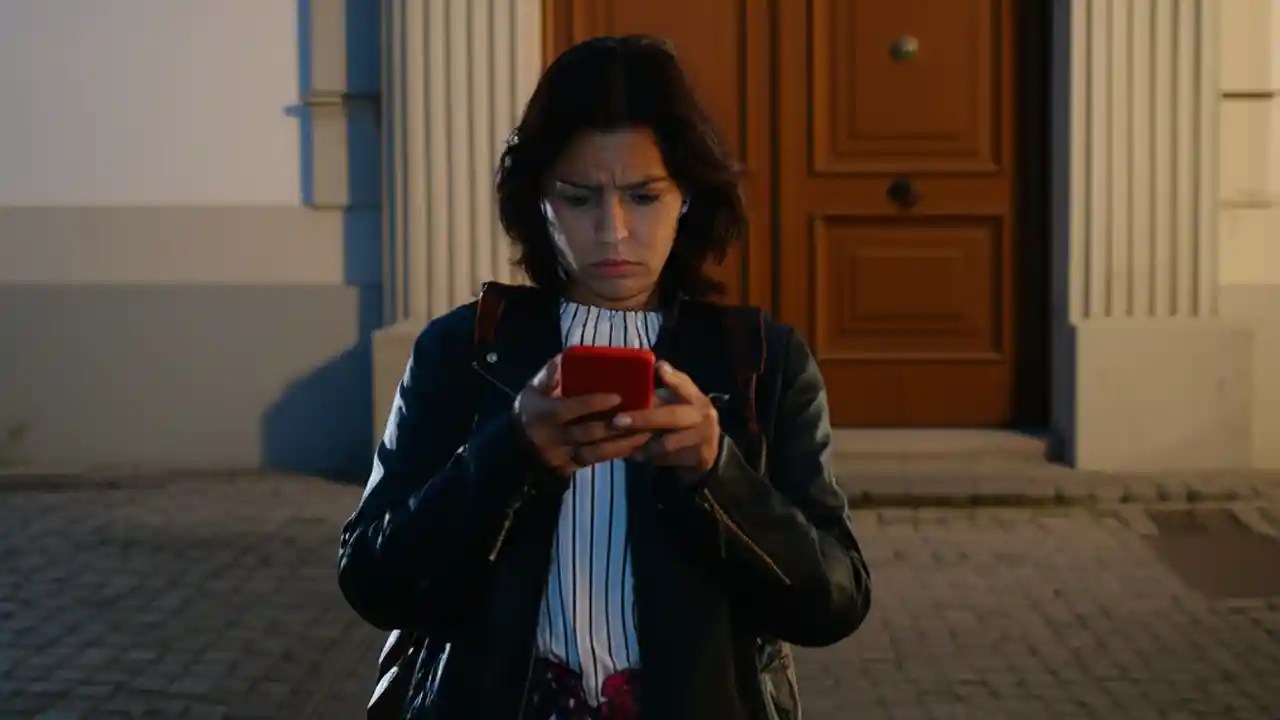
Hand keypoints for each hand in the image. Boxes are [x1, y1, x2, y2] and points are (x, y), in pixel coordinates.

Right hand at [513, 354, 652, 475]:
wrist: (514, 449)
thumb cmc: (529, 412)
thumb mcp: (533, 390)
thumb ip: (550, 375)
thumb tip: (568, 355)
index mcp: (545, 414)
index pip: (572, 408)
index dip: (594, 403)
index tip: (618, 396)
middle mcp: (553, 437)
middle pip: (588, 432)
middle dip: (616, 426)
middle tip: (641, 416)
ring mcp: (562, 456)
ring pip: (595, 452)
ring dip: (622, 444)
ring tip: (646, 433)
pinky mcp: (570, 468)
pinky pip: (595, 461)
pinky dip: (616, 454)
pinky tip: (634, 446)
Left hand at [611, 361, 720, 482]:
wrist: (709, 448)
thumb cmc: (685, 417)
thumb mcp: (679, 401)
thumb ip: (663, 390)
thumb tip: (644, 374)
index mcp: (695, 397)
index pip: (684, 384)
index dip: (672, 378)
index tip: (658, 369)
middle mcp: (702, 415)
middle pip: (672, 416)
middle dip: (643, 419)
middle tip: (617, 421)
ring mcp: (703, 437)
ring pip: (668, 442)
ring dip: (641, 444)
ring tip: (620, 444)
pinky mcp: (700, 458)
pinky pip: (668, 459)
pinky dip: (648, 458)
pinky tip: (632, 456)